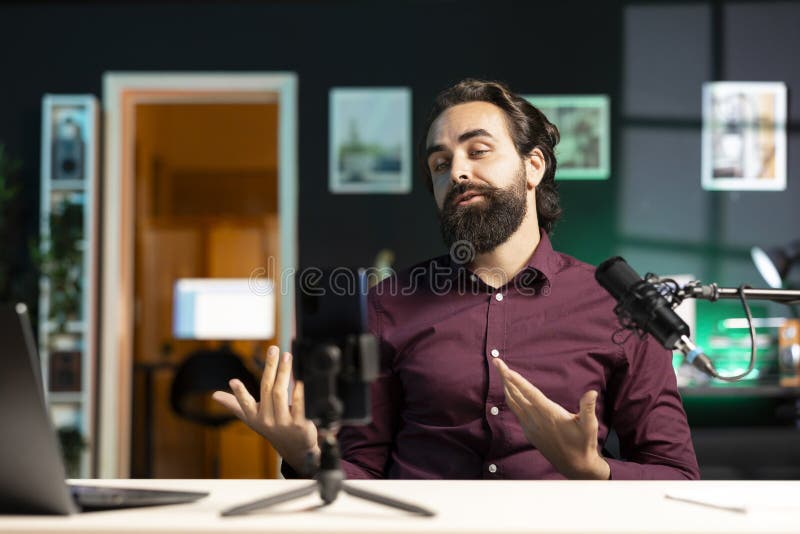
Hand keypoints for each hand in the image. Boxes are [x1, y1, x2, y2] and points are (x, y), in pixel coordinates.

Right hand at [212, 345, 319, 472]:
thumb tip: (214, 395)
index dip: (238, 393)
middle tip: (273, 349)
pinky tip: (301, 378)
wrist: (295, 449)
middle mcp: (267, 420)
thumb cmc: (272, 429)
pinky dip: (300, 391)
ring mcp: (284, 423)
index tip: (233, 381)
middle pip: (267, 389)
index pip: (244, 404)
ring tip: (287, 356)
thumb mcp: (252, 418)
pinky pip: (299, 404)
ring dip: (284, 372)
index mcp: (255, 417)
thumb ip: (235, 404)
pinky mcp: (299, 425)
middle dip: (270, 367)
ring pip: (281, 393)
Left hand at [493, 359, 609, 479]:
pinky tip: (509, 393)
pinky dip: (511, 399)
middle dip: (505, 377)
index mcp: (549, 414)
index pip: (530, 393)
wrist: (575, 466)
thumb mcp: (590, 426)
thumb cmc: (583, 444)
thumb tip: (592, 392)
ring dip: (506, 386)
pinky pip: (516, 411)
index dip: (516, 380)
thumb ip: (588, 408)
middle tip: (496, 362)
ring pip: (513, 403)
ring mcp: (530, 426)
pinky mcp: (529, 432)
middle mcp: (536, 419)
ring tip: (501, 372)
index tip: (505, 370)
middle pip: (516, 394)